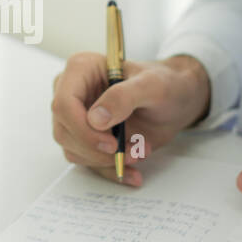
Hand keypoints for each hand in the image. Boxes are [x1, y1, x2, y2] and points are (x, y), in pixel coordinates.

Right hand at [51, 53, 210, 185]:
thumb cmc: (166, 84)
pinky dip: (110, 170)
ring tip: (140, 151)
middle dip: (98, 150)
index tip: (111, 144)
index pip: (63, 104)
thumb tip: (95, 119)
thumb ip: (124, 97)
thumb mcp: (153, 85)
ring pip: (74, 150)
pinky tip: (132, 172)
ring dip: (107, 160)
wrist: (177, 101)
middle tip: (133, 152)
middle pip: (65, 131)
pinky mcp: (87, 137)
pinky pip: (87, 161)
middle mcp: (73, 92)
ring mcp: (77, 116)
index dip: (82, 129)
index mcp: (81, 69)